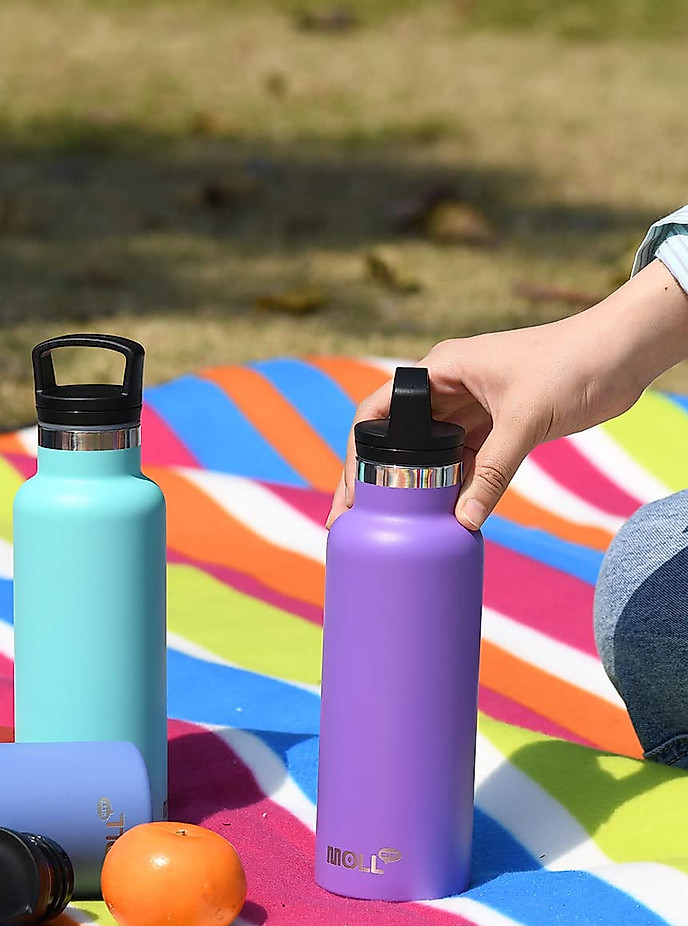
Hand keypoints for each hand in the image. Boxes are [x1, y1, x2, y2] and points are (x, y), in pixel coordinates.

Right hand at [327, 260, 687, 530]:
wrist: (626, 351)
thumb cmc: (574, 362)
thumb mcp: (525, 420)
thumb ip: (493, 472)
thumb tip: (463, 521)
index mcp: (439, 369)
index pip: (377, 412)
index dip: (356, 453)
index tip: (350, 492)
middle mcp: (448, 387)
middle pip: (398, 439)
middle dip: (378, 478)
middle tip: (359, 518)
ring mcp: (471, 407)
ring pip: (430, 453)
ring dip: (418, 485)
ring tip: (397, 523)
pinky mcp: (498, 424)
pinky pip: (465, 461)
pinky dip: (456, 485)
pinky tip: (445, 512)